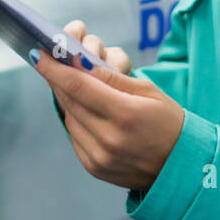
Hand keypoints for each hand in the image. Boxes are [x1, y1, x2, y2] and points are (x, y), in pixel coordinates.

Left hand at [33, 20, 182, 192]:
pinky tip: (83, 108)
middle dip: (56, 78)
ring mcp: (99, 156)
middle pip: (70, 100)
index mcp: (125, 114)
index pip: (78, 85)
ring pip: (69, 117)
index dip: (54, 67)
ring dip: (66, 98)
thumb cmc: (169, 121)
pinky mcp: (93, 167)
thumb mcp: (148, 90)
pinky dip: (75, 118)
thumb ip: (110, 77)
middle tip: (48, 60)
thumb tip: (79, 61)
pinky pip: (74, 135)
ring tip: (71, 83)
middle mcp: (108, 138)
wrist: (181, 166)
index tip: (38, 52)